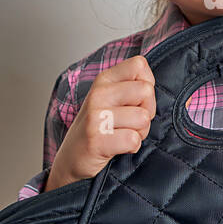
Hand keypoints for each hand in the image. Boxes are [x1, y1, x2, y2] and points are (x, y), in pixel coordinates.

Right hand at [46, 55, 155, 189]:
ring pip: (143, 118)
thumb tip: (151, 85)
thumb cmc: (98, 128)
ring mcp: (96, 116)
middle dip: (147, 111)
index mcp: (104, 80)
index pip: (139, 64)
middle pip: (146, 91)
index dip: (147, 84)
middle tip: (130, 123)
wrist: (71, 158)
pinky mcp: (97, 139)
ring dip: (139, 132)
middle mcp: (98, 94)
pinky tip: (117, 147)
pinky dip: (131, 147)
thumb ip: (131, 86)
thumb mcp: (111, 99)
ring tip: (122, 135)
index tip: (135, 100)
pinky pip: (133, 139)